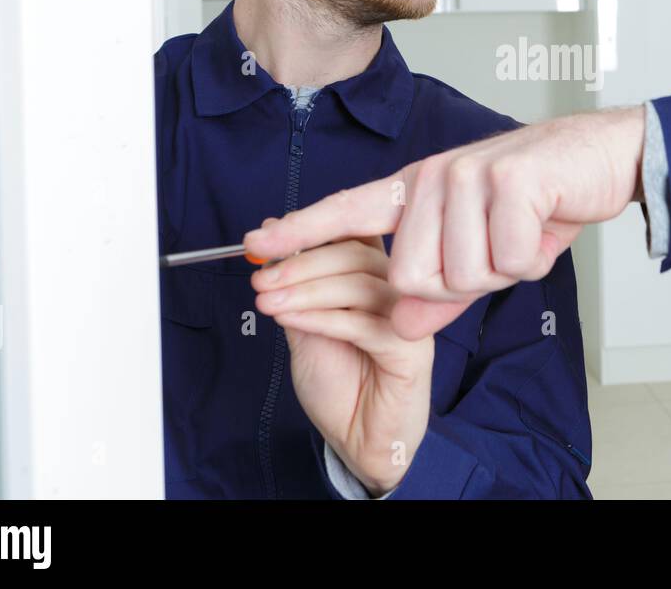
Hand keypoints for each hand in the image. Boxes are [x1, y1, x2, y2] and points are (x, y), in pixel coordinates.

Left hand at [244, 106, 646, 339]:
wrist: (598, 157)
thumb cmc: (538, 202)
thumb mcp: (482, 251)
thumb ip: (438, 292)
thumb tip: (400, 323)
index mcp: (419, 189)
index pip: (348, 212)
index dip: (300, 232)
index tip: (253, 245)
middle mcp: (435, 177)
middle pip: (413, 276)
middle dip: (463, 285)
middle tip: (496, 253)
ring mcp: (469, 175)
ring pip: (462, 273)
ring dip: (503, 270)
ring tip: (522, 234)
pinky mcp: (509, 181)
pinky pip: (506, 260)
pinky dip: (531, 258)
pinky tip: (542, 225)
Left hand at [251, 232, 436, 495]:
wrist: (357, 441)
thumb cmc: (339, 384)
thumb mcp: (304, 327)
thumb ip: (295, 286)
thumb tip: (272, 237)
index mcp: (378, 278)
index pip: (353, 237)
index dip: (312, 229)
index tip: (266, 238)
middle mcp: (400, 292)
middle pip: (357, 256)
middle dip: (301, 262)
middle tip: (260, 278)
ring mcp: (409, 319)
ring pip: (360, 285)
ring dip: (305, 290)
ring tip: (267, 302)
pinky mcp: (410, 349)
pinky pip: (363, 324)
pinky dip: (320, 318)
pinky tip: (290, 321)